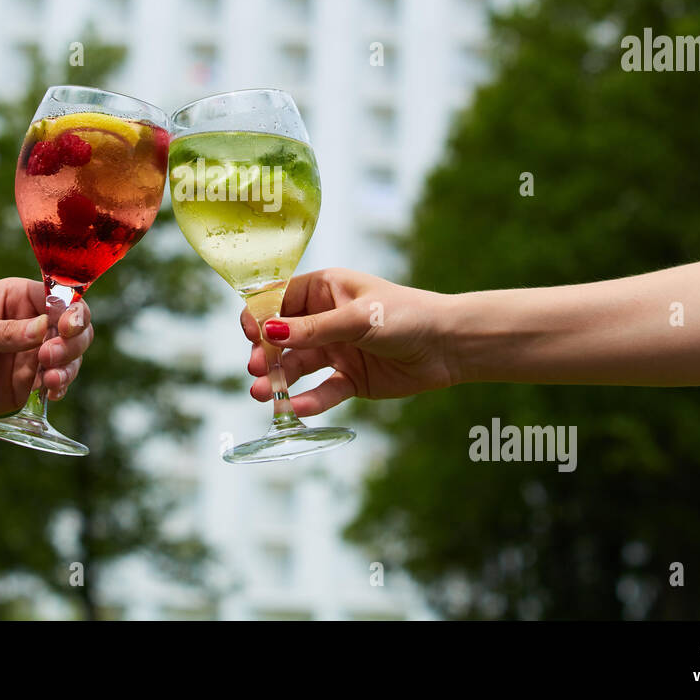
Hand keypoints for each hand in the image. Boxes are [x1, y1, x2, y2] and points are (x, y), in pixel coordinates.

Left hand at [0, 278, 92, 419]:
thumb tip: (43, 328)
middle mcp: (31, 324)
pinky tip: (51, 393)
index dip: (71, 311)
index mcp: (17, 298)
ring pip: (70, 356)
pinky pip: (54, 384)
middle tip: (50, 357)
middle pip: (74, 327)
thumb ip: (2, 333)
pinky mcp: (26, 384)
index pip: (58, 297)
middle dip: (73, 342)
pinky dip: (59, 387)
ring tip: (51, 379)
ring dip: (69, 367)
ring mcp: (30, 355)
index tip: (66, 328)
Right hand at [241, 268, 454, 416]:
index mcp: (324, 289)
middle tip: (256, 370)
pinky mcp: (350, 379)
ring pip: (297, 366)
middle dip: (265, 353)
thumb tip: (269, 333)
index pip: (279, 299)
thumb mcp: (358, 318)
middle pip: (282, 336)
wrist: (449, 346)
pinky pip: (322, 390)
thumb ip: (313, 329)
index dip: (260, 316)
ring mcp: (336, 350)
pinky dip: (308, 400)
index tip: (250, 334)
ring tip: (262, 395)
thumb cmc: (407, 316)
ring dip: (278, 380)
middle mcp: (325, 318)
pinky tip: (294, 410)